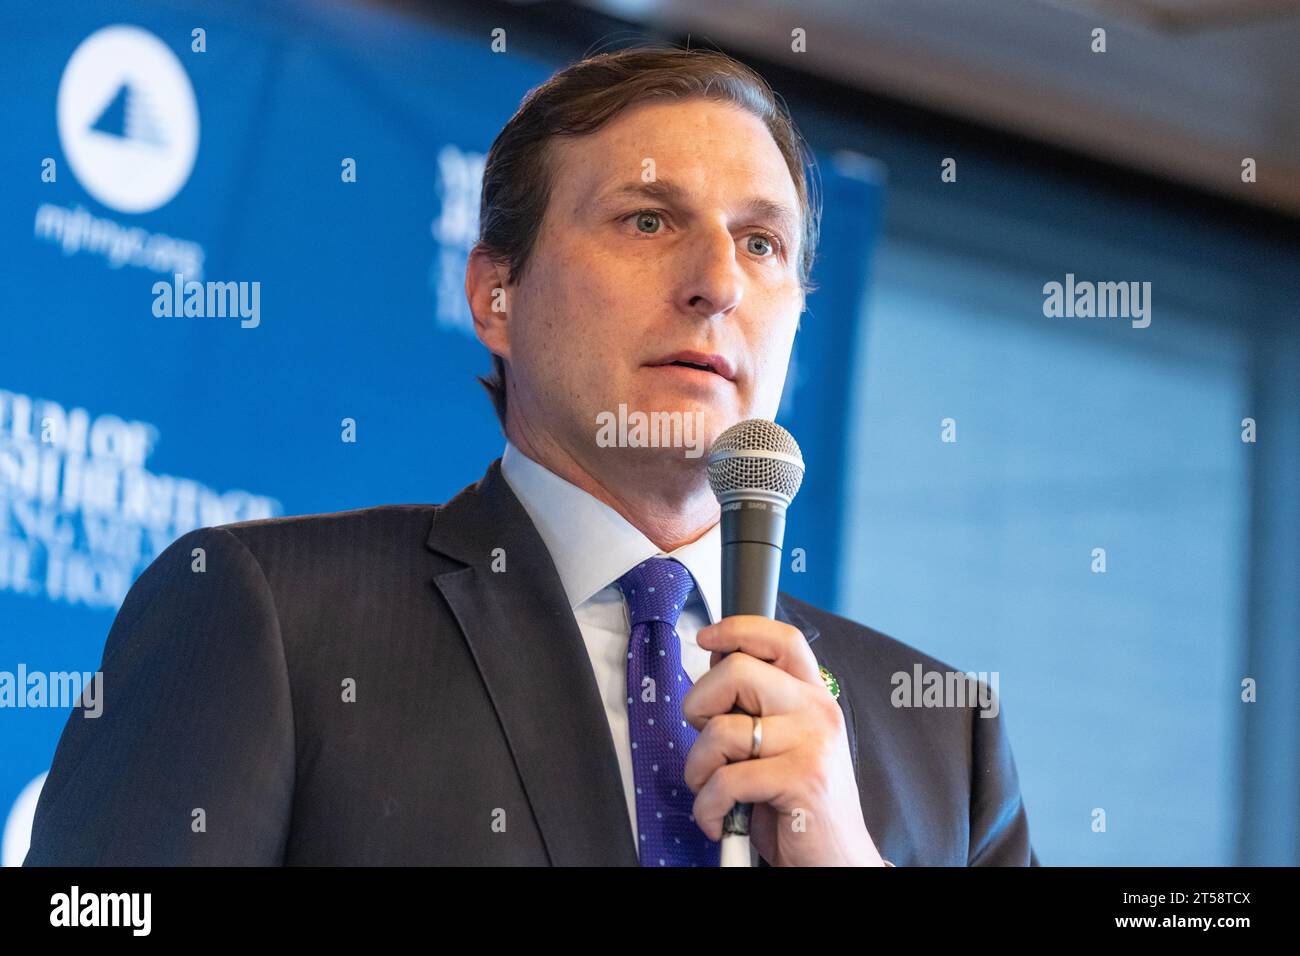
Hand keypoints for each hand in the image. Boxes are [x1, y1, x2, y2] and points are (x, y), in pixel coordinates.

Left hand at [683, 615, 885, 865]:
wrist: (838, 861)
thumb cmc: (798, 805)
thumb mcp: (782, 744)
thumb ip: (757, 706)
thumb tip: (716, 667)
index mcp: (814, 696)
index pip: (781, 638)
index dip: (737, 629)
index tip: (707, 640)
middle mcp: (817, 712)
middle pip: (737, 670)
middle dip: (699, 706)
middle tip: (706, 742)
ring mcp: (812, 744)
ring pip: (721, 730)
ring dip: (697, 768)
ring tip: (710, 791)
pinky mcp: (801, 780)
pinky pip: (724, 779)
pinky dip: (707, 807)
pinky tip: (718, 819)